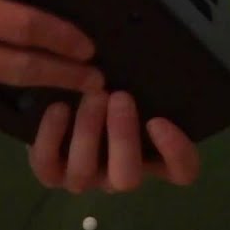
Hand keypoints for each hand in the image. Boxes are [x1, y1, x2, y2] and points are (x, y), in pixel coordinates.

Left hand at [28, 91, 199, 192]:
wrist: (57, 99)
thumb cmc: (107, 87)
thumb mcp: (130, 83)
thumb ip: (143, 82)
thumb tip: (152, 51)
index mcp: (150, 158)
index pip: (181, 172)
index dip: (175, 154)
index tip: (160, 120)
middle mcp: (118, 174)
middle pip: (128, 179)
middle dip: (123, 138)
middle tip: (119, 97)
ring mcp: (83, 178)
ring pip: (85, 173)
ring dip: (88, 132)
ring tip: (91, 96)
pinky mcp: (50, 172)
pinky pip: (47, 166)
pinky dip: (52, 137)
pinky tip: (58, 107)